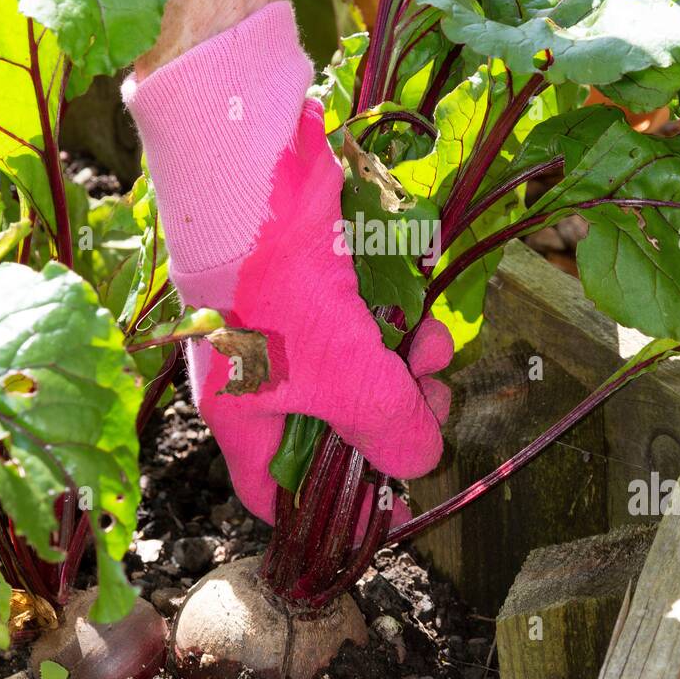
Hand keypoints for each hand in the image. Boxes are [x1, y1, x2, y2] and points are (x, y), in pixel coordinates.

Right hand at [125, 3, 451, 520]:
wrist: (256, 171)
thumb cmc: (281, 286)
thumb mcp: (343, 373)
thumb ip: (387, 428)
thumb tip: (419, 465)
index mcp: (244, 415)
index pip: (278, 492)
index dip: (333, 507)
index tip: (390, 502)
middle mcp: (259, 377)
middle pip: (335, 426)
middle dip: (392, 417)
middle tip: (432, 400)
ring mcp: (285, 327)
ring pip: (356, 369)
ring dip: (404, 365)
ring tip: (434, 346)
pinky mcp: (311, 283)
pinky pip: (360, 322)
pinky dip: (395, 323)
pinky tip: (423, 311)